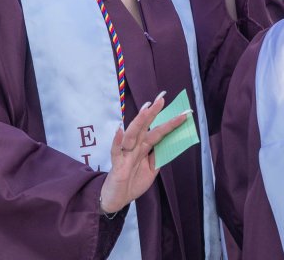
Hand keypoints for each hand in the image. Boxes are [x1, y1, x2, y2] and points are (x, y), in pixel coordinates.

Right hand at [99, 96, 187, 215]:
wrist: (117, 199)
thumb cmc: (132, 182)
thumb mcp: (151, 171)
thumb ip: (157, 158)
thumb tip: (169, 146)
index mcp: (143, 148)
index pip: (157, 132)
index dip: (168, 122)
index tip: (182, 112)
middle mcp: (134, 146)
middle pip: (144, 127)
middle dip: (153, 113)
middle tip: (162, 98)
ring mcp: (125, 153)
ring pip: (132, 134)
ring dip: (138, 122)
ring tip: (146, 109)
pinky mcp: (117, 164)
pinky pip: (116, 150)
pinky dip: (117, 140)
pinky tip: (120, 130)